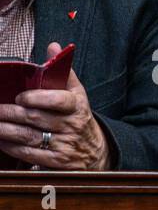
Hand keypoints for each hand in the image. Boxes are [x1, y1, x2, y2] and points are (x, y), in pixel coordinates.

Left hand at [0, 42, 109, 169]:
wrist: (97, 151)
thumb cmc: (79, 117)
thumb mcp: (77, 94)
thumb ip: (63, 71)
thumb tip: (54, 47)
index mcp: (77, 106)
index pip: (58, 100)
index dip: (36, 98)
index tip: (20, 97)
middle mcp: (72, 126)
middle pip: (35, 118)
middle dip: (9, 112)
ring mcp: (65, 146)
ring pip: (28, 136)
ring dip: (5, 129)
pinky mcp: (57, 162)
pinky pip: (29, 153)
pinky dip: (11, 146)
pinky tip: (2, 139)